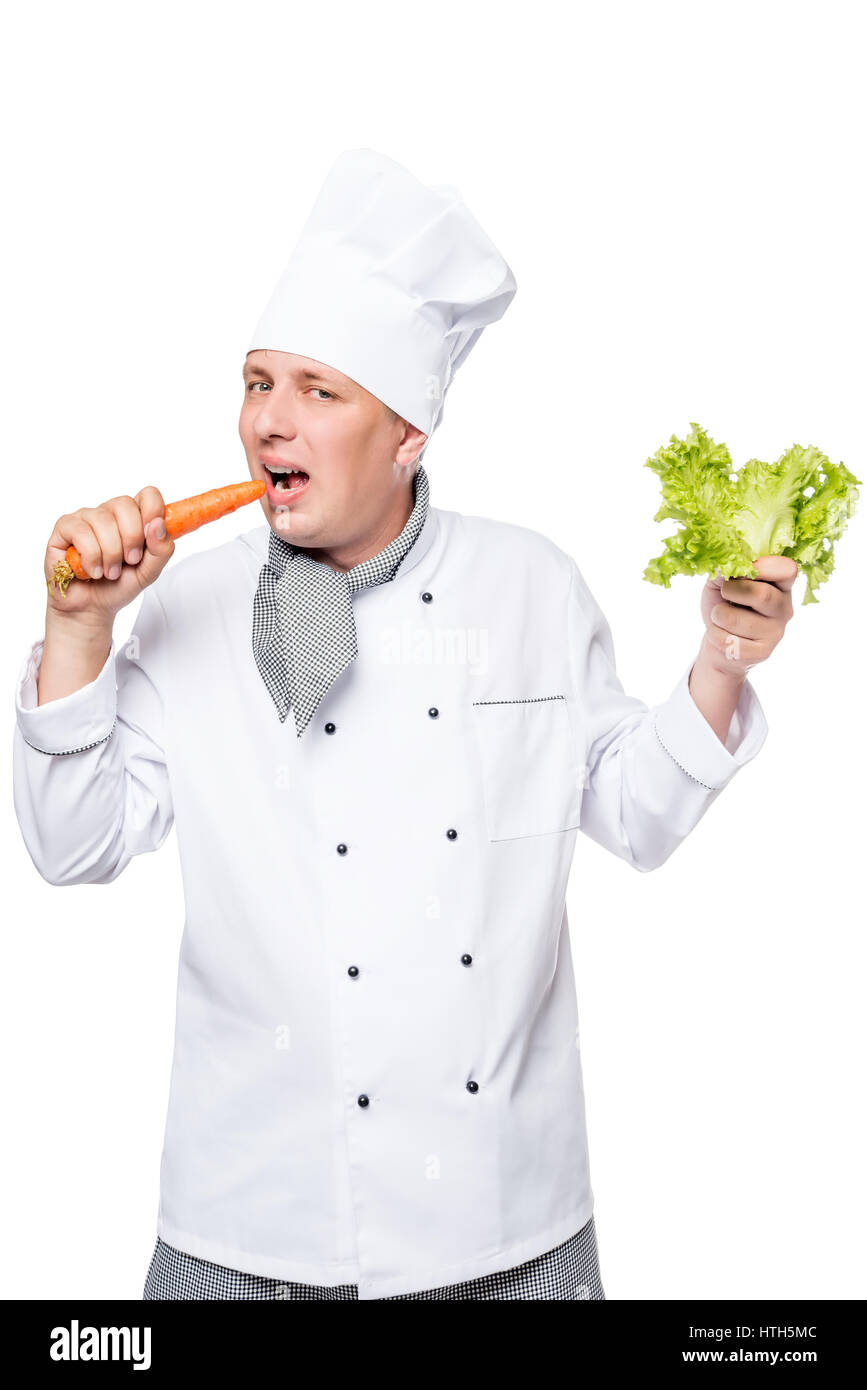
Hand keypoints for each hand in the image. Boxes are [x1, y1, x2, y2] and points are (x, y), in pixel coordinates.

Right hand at [44, 487, 174, 623]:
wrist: (92, 607)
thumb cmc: (119, 585)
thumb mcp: (149, 572)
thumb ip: (162, 550)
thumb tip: (158, 523)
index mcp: (134, 517)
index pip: (148, 495)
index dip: (153, 511)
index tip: (151, 534)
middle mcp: (109, 512)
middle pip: (125, 505)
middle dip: (131, 539)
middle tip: (130, 561)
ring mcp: (86, 517)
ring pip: (103, 521)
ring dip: (111, 554)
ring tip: (110, 573)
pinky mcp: (65, 527)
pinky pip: (81, 532)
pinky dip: (91, 557)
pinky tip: (92, 571)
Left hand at [698, 556, 798, 680]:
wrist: (717, 641)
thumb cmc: (723, 605)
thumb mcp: (721, 582)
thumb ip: (726, 570)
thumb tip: (724, 566)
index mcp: (780, 585)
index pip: (787, 569)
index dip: (763, 566)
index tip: (740, 570)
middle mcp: (784, 608)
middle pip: (762, 595)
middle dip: (731, 590)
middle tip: (724, 593)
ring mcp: (776, 632)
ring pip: (738, 620)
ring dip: (717, 615)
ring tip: (718, 616)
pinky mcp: (763, 652)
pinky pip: (731, 642)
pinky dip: (715, 634)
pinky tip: (720, 633)